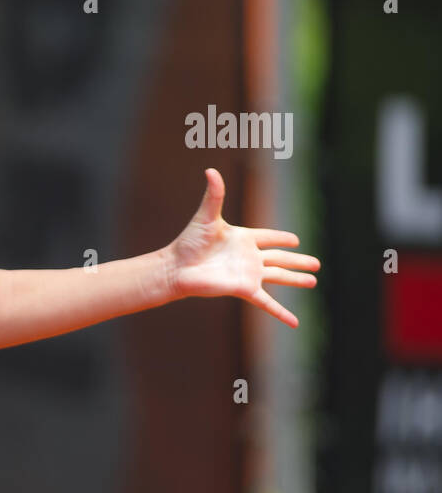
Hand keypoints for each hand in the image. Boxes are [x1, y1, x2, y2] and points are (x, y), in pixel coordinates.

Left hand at [165, 168, 319, 327]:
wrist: (176, 268)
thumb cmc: (188, 242)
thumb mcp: (206, 217)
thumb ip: (214, 194)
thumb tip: (211, 170)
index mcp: (242, 238)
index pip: (268, 237)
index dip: (281, 238)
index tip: (295, 239)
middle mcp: (248, 257)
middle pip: (280, 258)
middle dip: (298, 260)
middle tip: (317, 263)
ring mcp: (248, 274)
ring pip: (279, 276)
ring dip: (296, 279)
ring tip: (314, 280)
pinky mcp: (244, 289)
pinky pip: (267, 303)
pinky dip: (281, 313)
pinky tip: (294, 322)